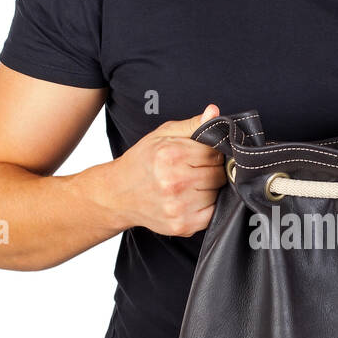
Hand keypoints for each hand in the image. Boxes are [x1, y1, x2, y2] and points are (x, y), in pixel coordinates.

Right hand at [105, 105, 226, 235]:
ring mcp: (179, 206)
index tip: (200, 155)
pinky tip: (190, 199)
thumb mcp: (162, 135)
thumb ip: (192, 124)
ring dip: (209, 189)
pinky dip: (207, 206)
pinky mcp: (182, 225)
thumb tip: (214, 112)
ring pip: (217, 194)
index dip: (211, 152)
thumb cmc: (142, 162)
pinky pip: (212, 213)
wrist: (118, 195)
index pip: (215, 152)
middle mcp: (175, 182)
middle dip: (211, 170)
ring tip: (189, 184)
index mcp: (171, 155)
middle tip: (193, 170)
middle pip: (219, 174)